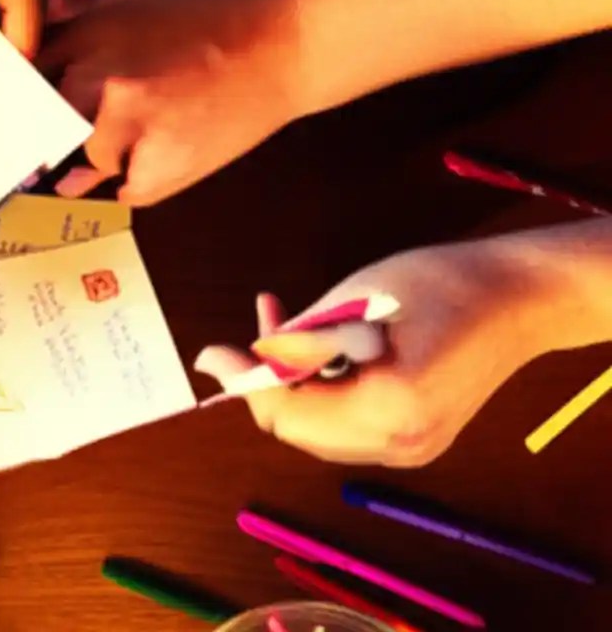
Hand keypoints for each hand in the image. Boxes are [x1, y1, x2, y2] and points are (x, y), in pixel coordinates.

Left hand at [38, 0, 307, 206]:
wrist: (285, 46)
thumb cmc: (215, 18)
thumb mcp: (139, 2)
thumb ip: (85, 16)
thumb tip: (47, 17)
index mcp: (90, 37)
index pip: (31, 76)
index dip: (31, 94)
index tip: (33, 108)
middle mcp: (99, 84)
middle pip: (51, 123)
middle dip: (64, 126)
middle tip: (89, 129)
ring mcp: (126, 131)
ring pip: (89, 159)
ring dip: (107, 154)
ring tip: (148, 132)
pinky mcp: (156, 170)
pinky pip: (126, 189)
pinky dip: (137, 179)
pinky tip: (156, 157)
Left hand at [194, 240, 553, 466]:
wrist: (521, 298)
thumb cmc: (441, 282)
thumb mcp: (355, 301)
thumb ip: (292, 341)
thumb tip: (227, 364)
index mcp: (388, 410)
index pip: (287, 414)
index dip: (245, 382)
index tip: (213, 351)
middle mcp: (399, 445)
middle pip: (298, 431)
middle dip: (267, 381)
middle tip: (261, 322)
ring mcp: (411, 451)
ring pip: (318, 431)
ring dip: (292, 385)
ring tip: (289, 326)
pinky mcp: (416, 441)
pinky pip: (346, 427)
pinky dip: (322, 392)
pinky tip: (322, 350)